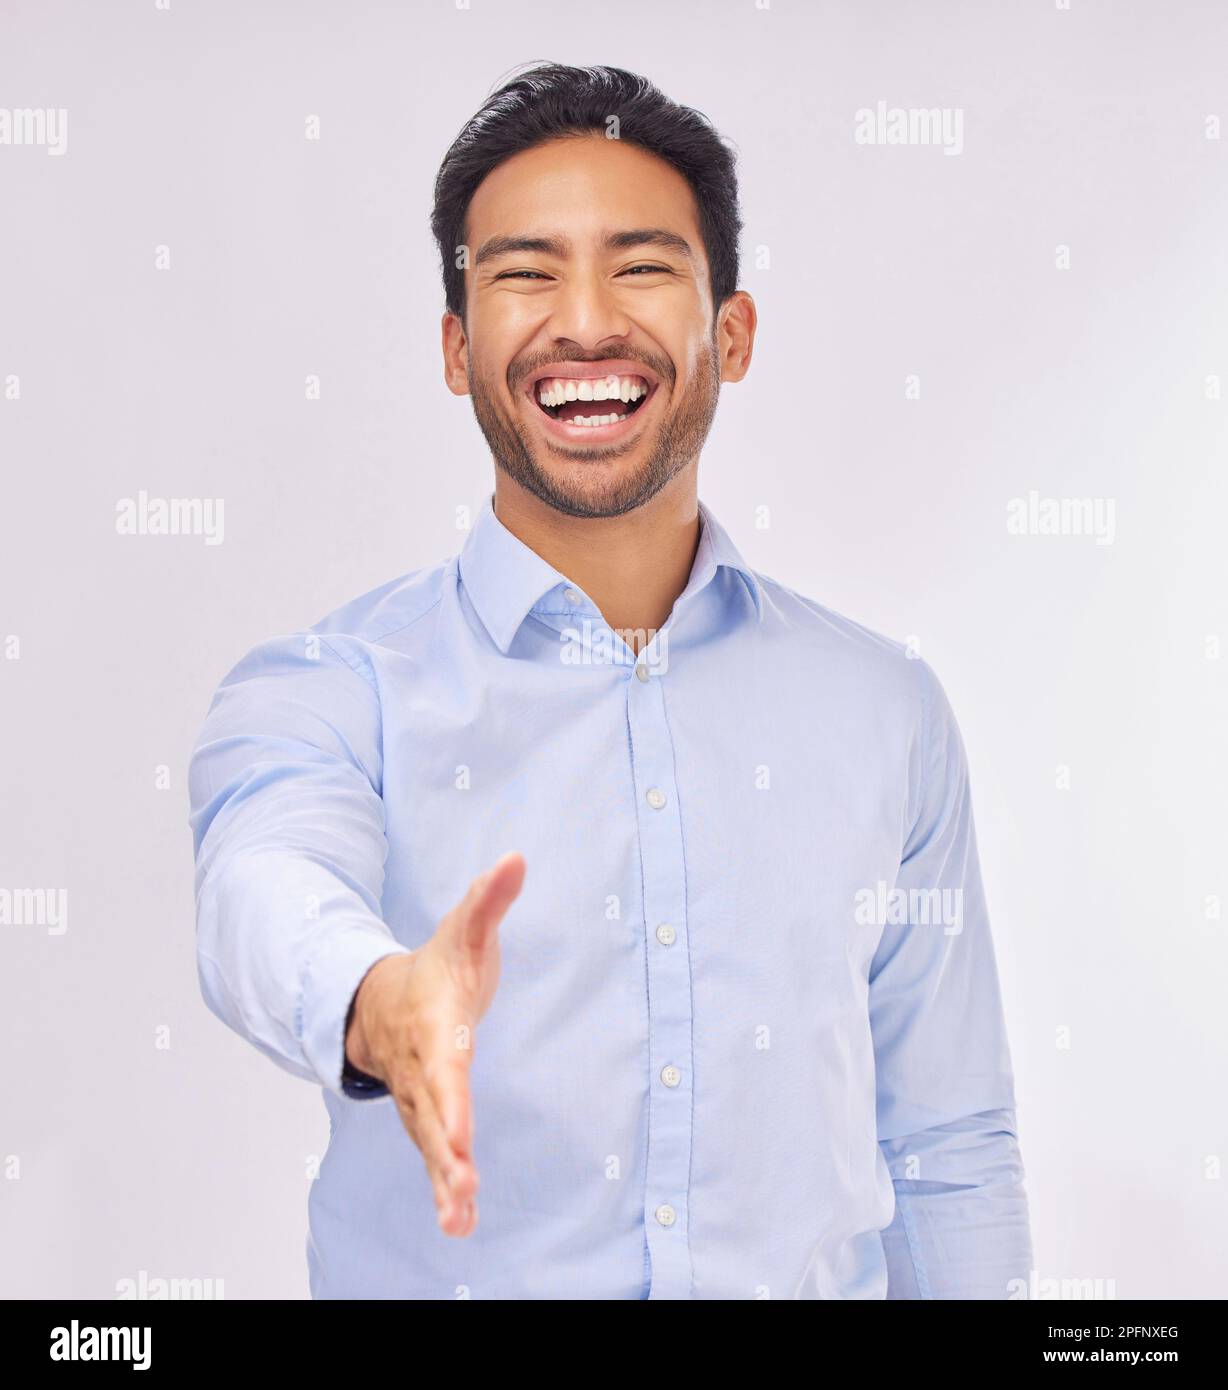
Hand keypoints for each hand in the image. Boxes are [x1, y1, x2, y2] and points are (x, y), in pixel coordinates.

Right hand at [344, 851, 525, 1235]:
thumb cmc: (438, 966)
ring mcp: (420, 1098)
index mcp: (436, 1025)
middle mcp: (423, 1069)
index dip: (452, 1099)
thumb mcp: (464, 930)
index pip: (444, 1064)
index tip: (460, 1132)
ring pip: (430, 1144)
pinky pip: (434, 1156)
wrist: (383, 1000)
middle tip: (461, 1185)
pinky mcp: (427, 1119)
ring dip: (444, 1182)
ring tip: (458, 1220)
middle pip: (434, 1114)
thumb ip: (489, 899)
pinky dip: (444, 1190)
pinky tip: (460, 1227)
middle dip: (446, 1152)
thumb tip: (516, 857)